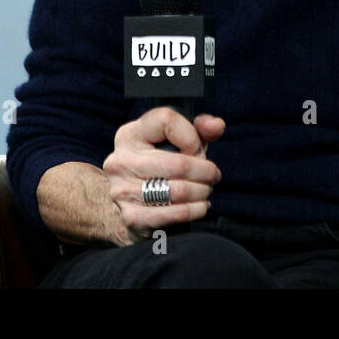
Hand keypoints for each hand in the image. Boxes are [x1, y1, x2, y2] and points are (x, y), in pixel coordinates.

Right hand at [101, 107, 224, 244]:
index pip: (166, 120)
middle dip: (205, 171)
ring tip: (205, 190)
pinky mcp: (132, 217)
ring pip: (180, 190)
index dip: (191, 136)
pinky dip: (196, 210)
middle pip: (179, 163)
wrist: (126, 207)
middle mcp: (121, 160)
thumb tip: (217, 126)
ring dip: (202, 191)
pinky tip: (200, 206)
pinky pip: (176, 213)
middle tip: (212, 175)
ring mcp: (123, 190)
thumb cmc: (158, 167)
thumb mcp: (176, 142)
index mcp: (130, 135)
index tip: (197, 149)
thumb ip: (199, 129)